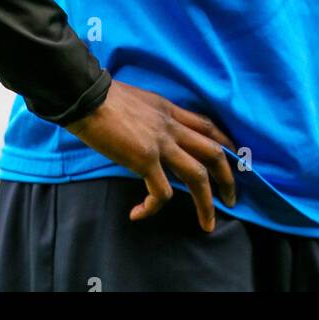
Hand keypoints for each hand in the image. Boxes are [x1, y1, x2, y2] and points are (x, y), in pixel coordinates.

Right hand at [66, 80, 237, 232]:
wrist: (86, 96)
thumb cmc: (103, 97)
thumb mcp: (139, 101)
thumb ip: (152, 116)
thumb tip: (152, 131)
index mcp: (170, 110)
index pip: (207, 126)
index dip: (224, 143)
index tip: (232, 159)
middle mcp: (172, 126)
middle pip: (212, 153)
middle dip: (227, 178)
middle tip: (231, 199)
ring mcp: (161, 143)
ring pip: (198, 176)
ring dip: (206, 203)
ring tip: (208, 223)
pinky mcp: (145, 159)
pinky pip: (161, 192)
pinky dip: (153, 207)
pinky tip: (138, 214)